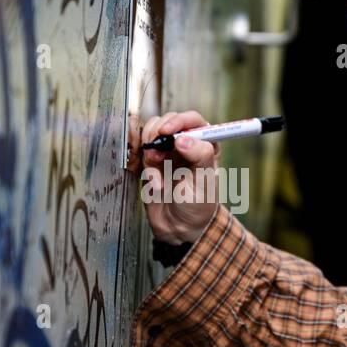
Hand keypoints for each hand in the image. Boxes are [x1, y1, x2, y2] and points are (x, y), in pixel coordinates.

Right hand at [139, 110, 220, 244]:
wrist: (179, 227)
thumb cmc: (199, 206)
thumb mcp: (204, 182)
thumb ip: (199, 156)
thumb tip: (183, 138)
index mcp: (205, 144)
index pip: (192, 120)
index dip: (178, 121)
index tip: (166, 132)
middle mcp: (186, 144)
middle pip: (166, 122)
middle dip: (158, 137)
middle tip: (157, 158)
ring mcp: (167, 152)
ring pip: (150, 134)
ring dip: (150, 153)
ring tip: (157, 176)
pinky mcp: (151, 163)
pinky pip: (141, 152)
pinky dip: (143, 167)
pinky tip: (155, 185)